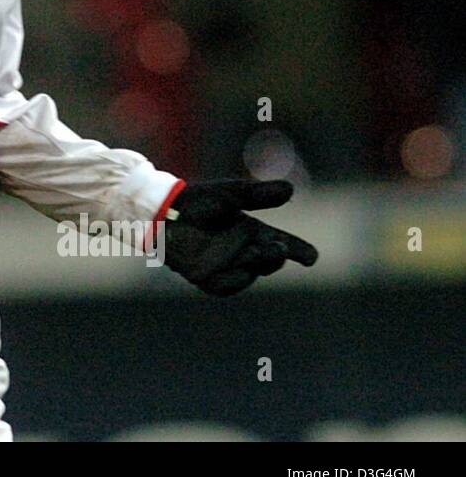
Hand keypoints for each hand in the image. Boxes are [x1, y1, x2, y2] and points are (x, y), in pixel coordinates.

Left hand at [162, 179, 318, 295]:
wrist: (163, 211)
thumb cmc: (197, 200)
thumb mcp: (230, 194)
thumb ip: (257, 194)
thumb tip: (290, 189)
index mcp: (252, 231)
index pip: (283, 243)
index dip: (300, 251)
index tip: (312, 257)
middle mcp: (242, 251)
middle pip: (270, 260)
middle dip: (277, 255)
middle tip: (280, 248)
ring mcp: (225, 266)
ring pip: (250, 272)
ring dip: (254, 264)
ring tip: (251, 249)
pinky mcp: (206, 278)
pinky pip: (225, 286)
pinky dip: (231, 279)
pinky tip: (228, 265)